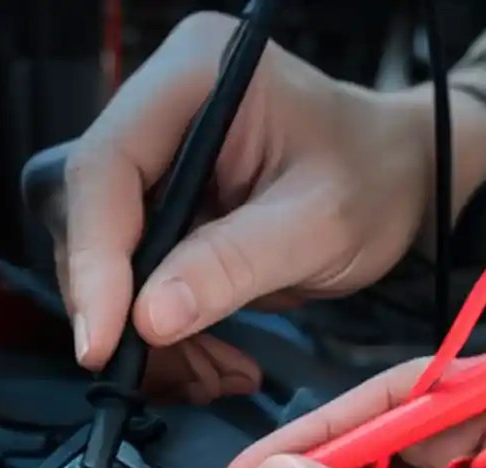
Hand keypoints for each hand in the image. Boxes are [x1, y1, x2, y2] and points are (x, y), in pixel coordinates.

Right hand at [51, 11, 485, 403]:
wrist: (398, 178)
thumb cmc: (375, 175)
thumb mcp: (320, 223)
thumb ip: (234, 264)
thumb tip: (149, 318)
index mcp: (191, 76)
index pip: (106, 168)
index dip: (94, 259)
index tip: (103, 341)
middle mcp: (153, 110)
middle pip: (87, 214)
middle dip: (115, 302)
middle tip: (152, 368)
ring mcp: (148, 159)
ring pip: (99, 257)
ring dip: (140, 328)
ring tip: (207, 372)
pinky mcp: (151, 204)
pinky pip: (126, 276)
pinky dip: (158, 329)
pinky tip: (207, 357)